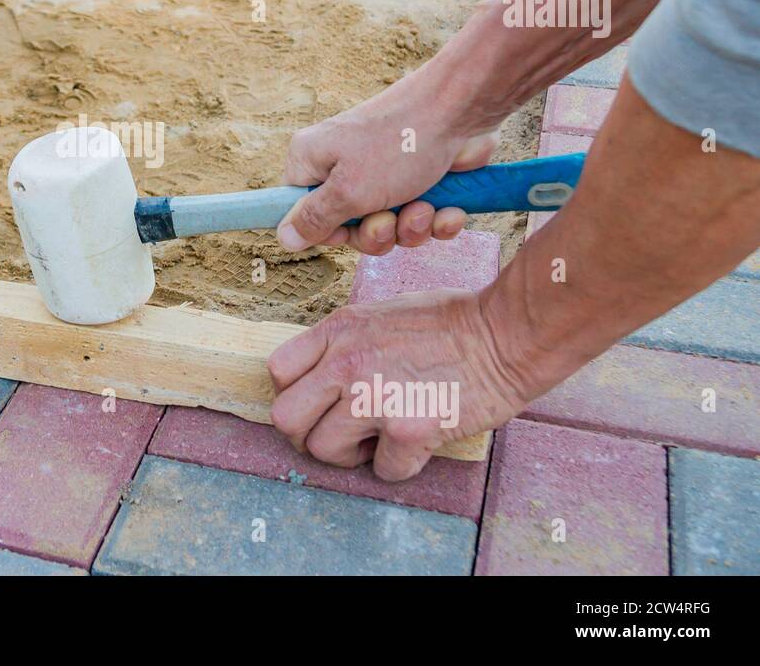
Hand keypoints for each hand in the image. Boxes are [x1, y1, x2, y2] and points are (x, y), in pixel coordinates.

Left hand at [267, 289, 537, 479]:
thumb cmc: (451, 322)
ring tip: (379, 440)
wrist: (505, 333)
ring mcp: (374, 396)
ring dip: (350, 455)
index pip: (278, 372)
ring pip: (324, 450)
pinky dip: (399, 465)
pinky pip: (382, 470)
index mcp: (338, 331)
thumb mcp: (379, 314)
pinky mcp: (408, 429)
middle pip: (285, 418)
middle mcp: (346, 363)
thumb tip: (318, 377)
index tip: (320, 403)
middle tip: (339, 434)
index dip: (296, 394)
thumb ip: (343, 343)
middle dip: (308, 434)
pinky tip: (417, 444)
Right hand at [277, 79, 498, 253]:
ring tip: (424, 205)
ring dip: (411, 226)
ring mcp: (382, 173)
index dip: (327, 231)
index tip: (349, 229)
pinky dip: (437, 219)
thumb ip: (313, 218)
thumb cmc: (400, 143)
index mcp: (313, 161)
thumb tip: (283, 238)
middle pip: (349, 227)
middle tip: (391, 218)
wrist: (462, 109)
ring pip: (390, 226)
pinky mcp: (418, 179)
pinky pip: (421, 217)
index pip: (301, 213)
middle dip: (378, 232)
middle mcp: (343, 166)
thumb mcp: (349, 191)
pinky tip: (449, 210)